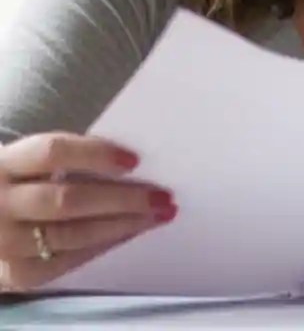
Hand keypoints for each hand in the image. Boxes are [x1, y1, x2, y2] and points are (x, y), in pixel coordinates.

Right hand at [0, 133, 176, 290]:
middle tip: (163, 195)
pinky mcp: (14, 274)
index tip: (134, 160)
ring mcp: (3, 243)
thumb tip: (128, 162)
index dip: (94, 154)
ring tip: (158, 215)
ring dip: (122, 225)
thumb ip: (58, 162)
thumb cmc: (13, 188)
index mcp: (2, 165)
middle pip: (67, 199)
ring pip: (71, 235)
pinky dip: (102, 246)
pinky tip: (129, 234)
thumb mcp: (22, 166)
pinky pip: (64, 263)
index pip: (50, 152)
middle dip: (122, 198)